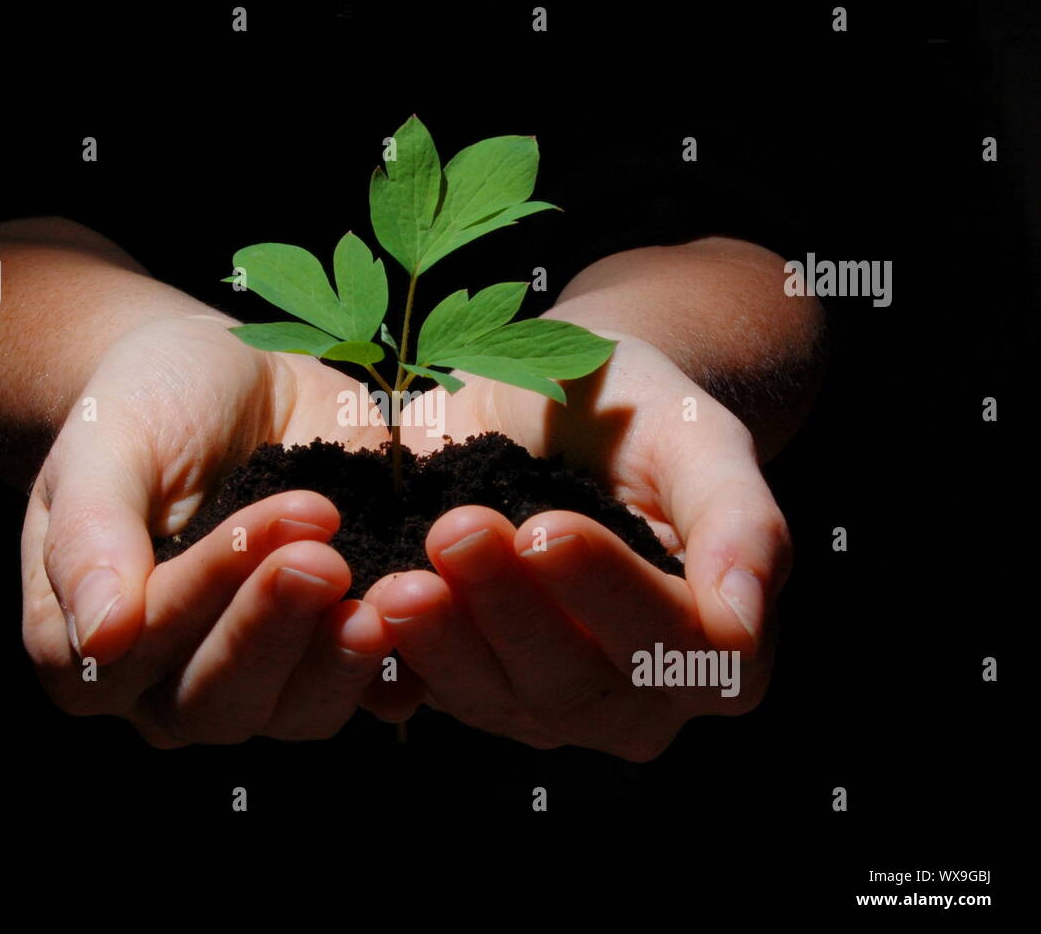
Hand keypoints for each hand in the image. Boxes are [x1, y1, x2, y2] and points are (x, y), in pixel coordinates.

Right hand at [20, 315, 393, 745]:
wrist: (228, 381)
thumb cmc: (147, 406)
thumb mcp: (104, 445)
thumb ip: (89, 536)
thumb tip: (100, 639)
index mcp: (85, 645)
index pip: (143, 644)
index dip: (204, 590)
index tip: (263, 523)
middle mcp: (166, 685)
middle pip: (218, 699)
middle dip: (273, 628)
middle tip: (325, 559)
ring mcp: (256, 681)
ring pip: (296, 713)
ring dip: (339, 661)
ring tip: (383, 599)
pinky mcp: (328, 659)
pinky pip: (368, 691)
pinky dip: (399, 667)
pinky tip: (430, 619)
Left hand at [365, 333, 791, 758]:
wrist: (549, 406)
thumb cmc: (635, 411)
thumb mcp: (695, 435)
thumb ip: (739, 519)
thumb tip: (743, 626)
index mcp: (717, 644)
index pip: (676, 646)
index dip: (610, 593)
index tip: (547, 528)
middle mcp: (638, 694)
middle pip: (579, 681)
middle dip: (513, 609)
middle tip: (456, 530)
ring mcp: (552, 704)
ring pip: (501, 698)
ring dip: (447, 641)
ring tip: (399, 579)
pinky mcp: (477, 691)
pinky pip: (438, 694)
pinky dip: (403, 656)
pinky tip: (368, 605)